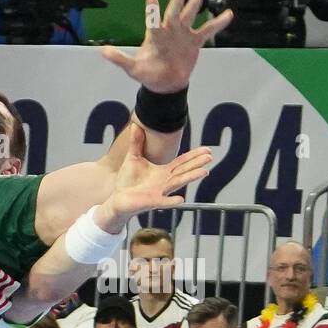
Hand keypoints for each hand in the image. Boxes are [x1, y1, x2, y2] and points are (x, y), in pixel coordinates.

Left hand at [95, 124, 212, 227]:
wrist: (117, 199)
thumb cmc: (127, 181)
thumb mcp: (133, 158)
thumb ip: (136, 143)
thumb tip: (135, 126)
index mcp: (163, 171)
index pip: (182, 162)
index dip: (194, 155)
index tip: (208, 150)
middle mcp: (165, 182)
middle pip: (184, 170)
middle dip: (197, 164)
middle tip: (210, 157)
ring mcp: (159, 192)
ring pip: (177, 183)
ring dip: (191, 177)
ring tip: (204, 172)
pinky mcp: (151, 202)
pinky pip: (163, 201)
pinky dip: (171, 201)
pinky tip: (181, 199)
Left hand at [100, 0, 232, 93]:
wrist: (165, 85)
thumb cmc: (148, 74)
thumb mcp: (133, 68)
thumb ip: (120, 59)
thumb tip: (102, 51)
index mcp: (154, 36)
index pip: (153, 21)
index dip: (152, 11)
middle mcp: (169, 31)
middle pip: (173, 14)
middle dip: (176, 3)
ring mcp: (183, 34)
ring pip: (190, 16)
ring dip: (194, 6)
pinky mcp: (195, 41)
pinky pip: (208, 30)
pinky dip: (218, 23)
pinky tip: (228, 14)